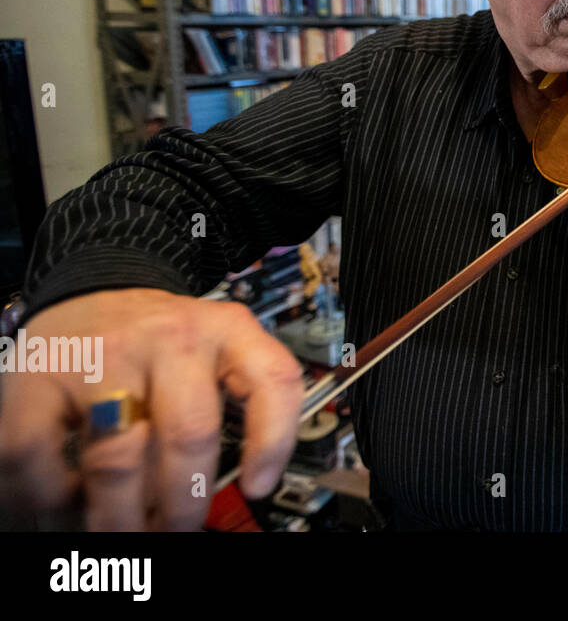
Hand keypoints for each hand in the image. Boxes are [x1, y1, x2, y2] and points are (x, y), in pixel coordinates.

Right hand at [0, 289, 302, 529]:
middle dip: (183, 505)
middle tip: (176, 532)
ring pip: (118, 458)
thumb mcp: (212, 352)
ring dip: (120, 514)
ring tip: (124, 530)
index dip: (273, 442)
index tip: (258, 488)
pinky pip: (41, 455)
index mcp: (228, 331)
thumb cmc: (159, 340)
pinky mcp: (40, 375)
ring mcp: (105, 355)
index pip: (272, 380)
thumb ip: (227, 407)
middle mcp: (172, 337)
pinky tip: (70, 496)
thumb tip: (217, 497)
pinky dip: (52, 494)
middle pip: (189, 436)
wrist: (95, 288)